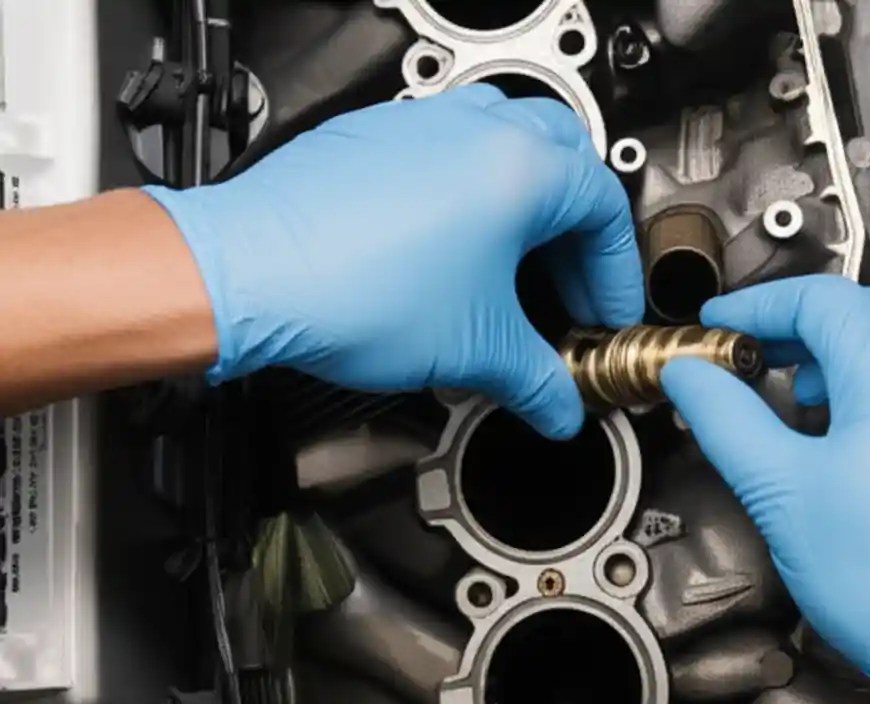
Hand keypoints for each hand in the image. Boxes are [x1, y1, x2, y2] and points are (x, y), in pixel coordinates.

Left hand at [143, 85, 641, 438]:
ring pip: (506, 147)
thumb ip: (536, 382)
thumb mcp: (474, 350)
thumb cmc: (351, 290)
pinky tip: (453, 252)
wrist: (249, 274)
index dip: (617, 273)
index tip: (605, 312)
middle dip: (578, 233)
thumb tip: (558, 406)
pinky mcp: (377, 138)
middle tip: (571, 286)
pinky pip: (449, 155)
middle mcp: (477, 131)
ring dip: (526, 207)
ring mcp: (424, 127)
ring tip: (516, 267)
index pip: (605, 210)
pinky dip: (471, 197)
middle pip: (566, 165)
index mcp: (521, 169)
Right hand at [661, 276, 869, 703]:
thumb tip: (691, 376)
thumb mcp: (780, 489)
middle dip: (798, 320)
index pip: (817, 299)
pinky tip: (837, 421)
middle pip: (862, 305)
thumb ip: (726, 417)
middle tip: (750, 347)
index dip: (756, 306)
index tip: (718, 325)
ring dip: (836, 346)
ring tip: (790, 387)